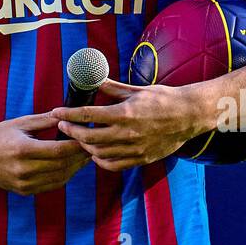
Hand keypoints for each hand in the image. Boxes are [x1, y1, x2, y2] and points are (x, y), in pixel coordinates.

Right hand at [0, 112, 92, 195]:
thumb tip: (69, 113)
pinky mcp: (24, 191)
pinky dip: (64, 176)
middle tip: (93, 146)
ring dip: (75, 168)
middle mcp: (23, 170)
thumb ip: (46, 120)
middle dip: (80, 156)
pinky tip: (70, 166)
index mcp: (22, 149)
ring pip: (60, 178)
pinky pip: (51, 185)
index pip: (59, 150)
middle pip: (62, 166)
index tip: (88, 136)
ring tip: (84, 156)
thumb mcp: (21, 123)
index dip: (76, 145)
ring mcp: (24, 183)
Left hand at [51, 79, 199, 171]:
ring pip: (99, 153)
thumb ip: (112, 88)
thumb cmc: (163, 99)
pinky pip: (114, 165)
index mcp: (124, 113)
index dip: (68, 114)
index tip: (56, 113)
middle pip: (89, 137)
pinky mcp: (141, 159)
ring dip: (84, 146)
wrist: (189, 116)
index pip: (88, 115)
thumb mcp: (136, 90)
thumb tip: (94, 79)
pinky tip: (95, 153)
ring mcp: (134, 149)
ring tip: (78, 137)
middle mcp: (127, 133)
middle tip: (63, 125)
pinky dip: (100, 161)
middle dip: (71, 131)